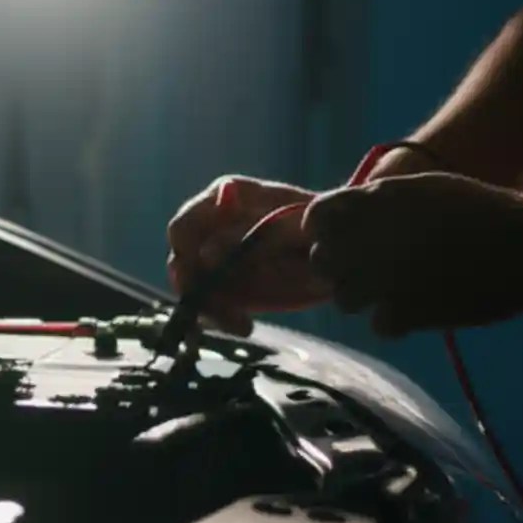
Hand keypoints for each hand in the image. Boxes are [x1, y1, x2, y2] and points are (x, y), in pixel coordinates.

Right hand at [167, 176, 330, 334]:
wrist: (341, 247)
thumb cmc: (321, 225)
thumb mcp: (298, 226)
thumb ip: (255, 235)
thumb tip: (207, 253)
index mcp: (226, 197)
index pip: (186, 223)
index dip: (187, 246)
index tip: (209, 266)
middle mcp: (212, 225)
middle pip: (180, 257)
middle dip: (194, 285)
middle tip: (220, 306)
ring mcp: (215, 256)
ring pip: (191, 285)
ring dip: (210, 307)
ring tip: (243, 324)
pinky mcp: (224, 284)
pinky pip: (208, 304)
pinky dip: (221, 318)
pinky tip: (244, 325)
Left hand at [302, 172, 522, 335]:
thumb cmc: (477, 209)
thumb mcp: (419, 189)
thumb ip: (375, 201)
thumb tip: (341, 220)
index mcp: (372, 204)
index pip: (317, 217)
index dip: (323, 229)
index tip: (338, 238)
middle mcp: (368, 240)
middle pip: (323, 262)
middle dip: (339, 266)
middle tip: (367, 268)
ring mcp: (383, 278)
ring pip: (344, 299)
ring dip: (364, 296)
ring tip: (392, 290)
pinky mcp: (405, 313)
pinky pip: (378, 325)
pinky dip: (395, 321)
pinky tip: (416, 309)